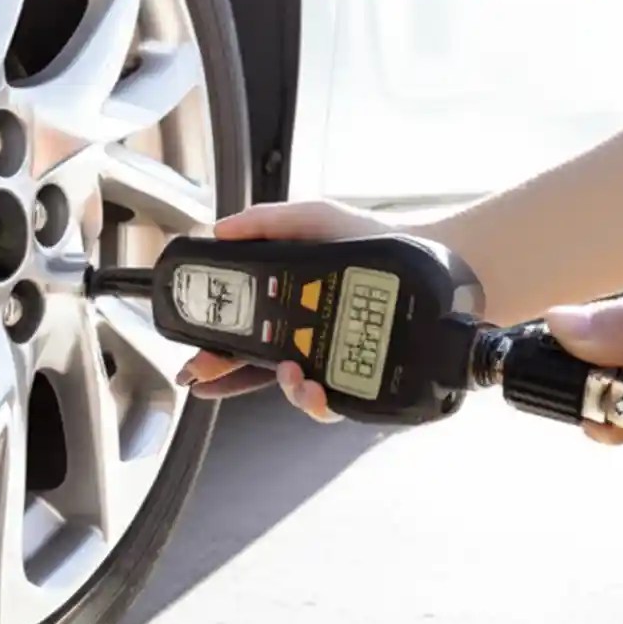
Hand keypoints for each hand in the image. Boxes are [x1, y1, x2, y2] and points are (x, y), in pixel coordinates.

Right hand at [175, 200, 393, 422]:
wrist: (430, 251)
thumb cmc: (369, 235)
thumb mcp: (312, 219)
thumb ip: (267, 222)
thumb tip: (219, 231)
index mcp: (288, 305)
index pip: (241, 334)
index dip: (212, 352)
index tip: (192, 360)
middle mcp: (306, 337)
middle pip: (253, 368)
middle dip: (224, 376)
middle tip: (206, 374)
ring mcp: (332, 359)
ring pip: (293, 391)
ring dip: (283, 389)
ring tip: (291, 375)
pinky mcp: (362, 378)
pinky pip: (334, 404)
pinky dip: (319, 404)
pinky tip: (317, 388)